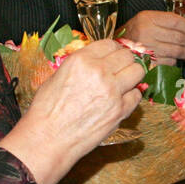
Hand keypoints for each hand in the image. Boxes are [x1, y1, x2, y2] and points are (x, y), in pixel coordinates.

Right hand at [0, 40, 144, 183]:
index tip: (113, 55)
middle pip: (127, 56)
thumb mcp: (57, 77)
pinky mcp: (120, 111)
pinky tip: (121, 100)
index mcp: (81, 60)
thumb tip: (95, 62)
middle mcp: (99, 72)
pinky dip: (131, 96)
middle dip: (124, 61)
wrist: (48, 139)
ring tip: (124, 82)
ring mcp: (113, 92)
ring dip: (132, 75)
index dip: (112, 50)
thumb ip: (80, 66)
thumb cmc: (46, 111)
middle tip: (120, 69)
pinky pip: (137, 95)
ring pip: (138, 71)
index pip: (109, 44)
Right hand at [122, 10, 184, 63]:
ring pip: (177, 50)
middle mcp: (148, 32)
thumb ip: (163, 20)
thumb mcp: (144, 19)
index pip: (176, 21)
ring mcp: (148, 48)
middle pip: (179, 37)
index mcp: (148, 19)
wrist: (115, 49)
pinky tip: (177, 59)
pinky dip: (176, 61)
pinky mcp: (149, 62)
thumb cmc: (132, 34)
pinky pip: (170, 62)